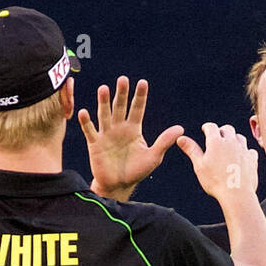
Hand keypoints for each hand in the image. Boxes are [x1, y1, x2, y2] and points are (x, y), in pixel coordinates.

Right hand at [79, 77, 183, 200]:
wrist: (118, 186)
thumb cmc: (136, 171)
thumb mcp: (153, 157)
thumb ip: (164, 141)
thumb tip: (181, 129)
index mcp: (134, 129)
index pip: (137, 108)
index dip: (140, 96)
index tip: (143, 82)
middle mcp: (119, 128)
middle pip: (120, 107)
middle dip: (121, 94)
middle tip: (123, 79)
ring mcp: (106, 135)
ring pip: (105, 115)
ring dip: (103, 102)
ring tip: (104, 89)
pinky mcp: (95, 144)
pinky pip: (90, 131)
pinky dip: (87, 122)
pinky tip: (84, 112)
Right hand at [177, 123, 258, 202]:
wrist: (236, 193)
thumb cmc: (215, 181)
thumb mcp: (199, 165)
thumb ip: (191, 150)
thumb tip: (180, 138)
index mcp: (216, 142)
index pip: (211, 127)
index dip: (207, 127)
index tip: (205, 129)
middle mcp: (231, 142)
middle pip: (227, 129)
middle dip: (221, 131)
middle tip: (217, 137)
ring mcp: (243, 150)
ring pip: (239, 137)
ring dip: (234, 139)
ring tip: (229, 146)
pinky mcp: (252, 159)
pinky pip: (250, 150)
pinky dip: (245, 151)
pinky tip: (241, 157)